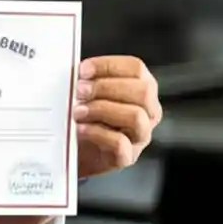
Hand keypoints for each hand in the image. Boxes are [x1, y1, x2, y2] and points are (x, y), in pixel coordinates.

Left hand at [74, 55, 161, 178]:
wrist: (75, 153)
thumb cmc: (85, 117)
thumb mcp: (89, 93)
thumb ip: (88, 80)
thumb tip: (76, 73)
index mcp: (141, 88)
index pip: (136, 68)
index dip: (109, 66)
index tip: (83, 70)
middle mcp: (148, 111)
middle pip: (142, 92)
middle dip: (106, 87)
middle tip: (80, 90)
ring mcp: (140, 136)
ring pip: (136, 117)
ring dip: (102, 109)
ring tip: (78, 111)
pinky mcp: (127, 157)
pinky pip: (120, 144)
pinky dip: (97, 133)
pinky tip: (81, 129)